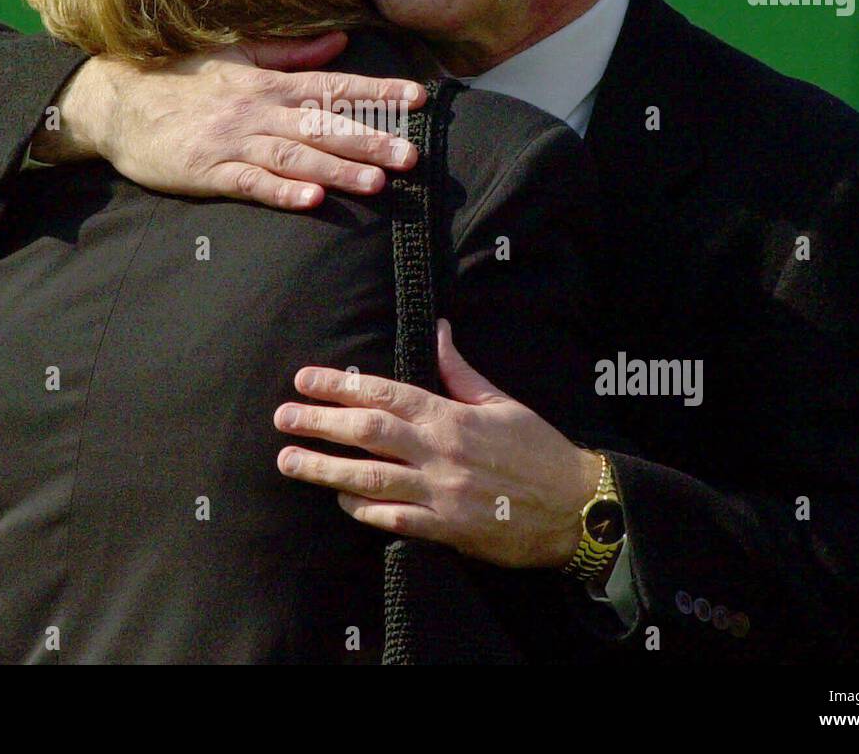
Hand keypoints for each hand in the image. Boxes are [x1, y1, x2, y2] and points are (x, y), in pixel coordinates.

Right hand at [30, 31, 422, 208]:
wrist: (114, 101)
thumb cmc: (179, 78)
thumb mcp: (235, 55)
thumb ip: (290, 53)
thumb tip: (340, 42)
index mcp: (267, 82)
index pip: (333, 86)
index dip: (377, 92)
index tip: (418, 98)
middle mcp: (256, 109)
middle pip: (322, 126)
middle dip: (370, 140)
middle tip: (413, 156)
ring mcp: (232, 141)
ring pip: (294, 156)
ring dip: (337, 169)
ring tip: (377, 183)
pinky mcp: (208, 172)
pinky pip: (250, 183)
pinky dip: (281, 190)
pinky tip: (311, 200)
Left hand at [274, 320, 602, 567]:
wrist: (576, 507)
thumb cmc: (539, 450)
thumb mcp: (501, 402)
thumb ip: (460, 371)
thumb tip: (441, 330)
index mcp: (451, 416)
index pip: (384, 393)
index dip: (340, 385)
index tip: (305, 380)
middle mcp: (439, 451)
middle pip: (366, 432)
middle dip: (319, 423)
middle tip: (282, 418)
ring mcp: (440, 492)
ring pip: (370, 478)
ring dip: (324, 469)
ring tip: (289, 462)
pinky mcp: (446, 529)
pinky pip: (393, 520)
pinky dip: (362, 510)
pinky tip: (338, 499)